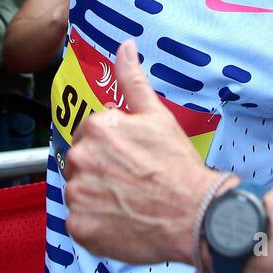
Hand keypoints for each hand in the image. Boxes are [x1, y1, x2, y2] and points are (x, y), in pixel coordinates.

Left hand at [64, 40, 218, 265]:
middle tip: (131, 180)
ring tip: (128, 201)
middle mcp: (81, 158)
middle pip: (81, 162)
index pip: (90, 134)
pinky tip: (120, 220)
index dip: (112, 147)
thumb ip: (133, 80)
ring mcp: (78, 194)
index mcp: (97, 128)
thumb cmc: (177, 166)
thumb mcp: (157, 116)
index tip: (132, 158)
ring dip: (97, 196)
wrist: (194, 215)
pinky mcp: (79, 226)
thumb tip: (124, 46)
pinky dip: (96, 222)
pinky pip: (80, 221)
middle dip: (101, 169)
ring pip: (79, 191)